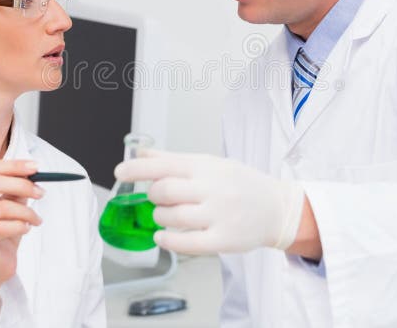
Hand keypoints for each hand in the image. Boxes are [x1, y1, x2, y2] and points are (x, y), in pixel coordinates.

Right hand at [0, 160, 43, 297]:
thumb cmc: (3, 230)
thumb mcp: (12, 203)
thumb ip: (17, 188)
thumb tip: (32, 172)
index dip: (14, 166)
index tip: (35, 167)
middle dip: (22, 185)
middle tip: (41, 193)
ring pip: (3, 207)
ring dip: (27, 212)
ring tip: (36, 220)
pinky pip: (3, 227)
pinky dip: (20, 226)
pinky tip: (26, 229)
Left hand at [114, 149, 304, 254]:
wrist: (277, 208)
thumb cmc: (241, 184)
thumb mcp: (210, 164)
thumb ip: (174, 160)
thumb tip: (141, 152)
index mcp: (207, 167)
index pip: (165, 164)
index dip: (138, 168)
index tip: (120, 171)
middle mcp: (213, 189)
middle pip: (166, 191)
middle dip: (153, 196)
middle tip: (157, 198)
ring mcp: (219, 215)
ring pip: (173, 217)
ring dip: (160, 218)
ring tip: (166, 215)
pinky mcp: (223, 240)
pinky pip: (187, 243)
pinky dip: (168, 240)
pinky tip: (162, 237)